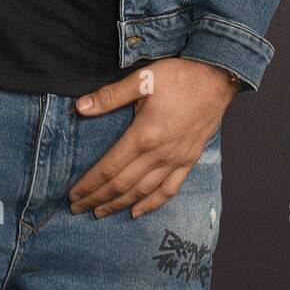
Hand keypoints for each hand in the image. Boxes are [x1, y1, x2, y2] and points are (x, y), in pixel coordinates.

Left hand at [68, 57, 238, 219]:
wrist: (217, 80)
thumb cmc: (178, 77)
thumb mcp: (142, 79)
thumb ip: (110, 96)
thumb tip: (80, 107)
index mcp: (143, 135)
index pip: (109, 168)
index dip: (90, 184)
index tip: (73, 195)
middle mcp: (159, 154)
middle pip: (122, 185)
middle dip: (97, 199)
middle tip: (77, 209)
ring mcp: (175, 160)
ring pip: (142, 191)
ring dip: (119, 205)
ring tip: (100, 213)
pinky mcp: (188, 161)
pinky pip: (168, 190)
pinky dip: (151, 204)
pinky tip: (138, 212)